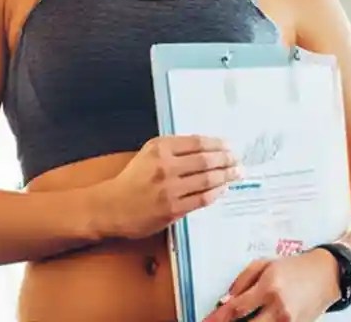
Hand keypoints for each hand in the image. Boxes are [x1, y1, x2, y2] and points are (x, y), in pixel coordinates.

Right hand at [92, 135, 240, 239]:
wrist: (112, 206)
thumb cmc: (132, 180)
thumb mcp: (148, 154)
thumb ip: (173, 149)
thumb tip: (206, 149)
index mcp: (159, 148)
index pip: (197, 142)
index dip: (217, 144)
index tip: (229, 146)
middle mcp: (165, 165)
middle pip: (205, 160)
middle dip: (226, 160)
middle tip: (238, 161)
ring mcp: (169, 188)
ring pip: (207, 180)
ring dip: (226, 176)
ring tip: (236, 174)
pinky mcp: (172, 208)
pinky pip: (201, 199)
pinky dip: (215, 193)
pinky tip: (223, 190)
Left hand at [203, 250, 340, 321]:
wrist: (327, 275)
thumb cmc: (294, 267)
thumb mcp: (264, 264)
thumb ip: (242, 281)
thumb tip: (225, 301)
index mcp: (269, 288)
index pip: (237, 309)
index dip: (218, 318)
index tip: (206, 321)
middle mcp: (279, 308)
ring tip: (235, 319)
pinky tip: (255, 319)